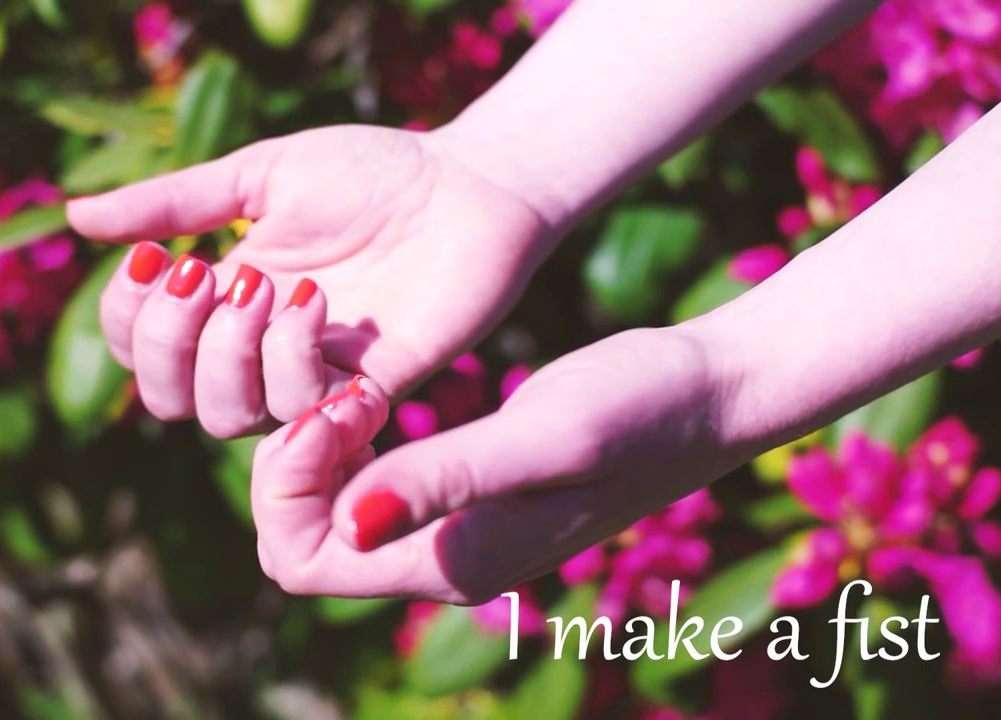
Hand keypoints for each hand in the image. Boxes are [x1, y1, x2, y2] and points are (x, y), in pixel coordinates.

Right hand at [67, 125, 552, 436]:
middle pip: (170, 398)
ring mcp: (311, 377)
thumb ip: (177, 203)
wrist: (469, 183)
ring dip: (235, 351)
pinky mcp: (368, 392)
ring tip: (280, 284)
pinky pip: (306, 415)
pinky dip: (294, 363)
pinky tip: (318, 305)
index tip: (159, 257)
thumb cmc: (372, 173)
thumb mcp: (261, 176)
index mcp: (222, 300)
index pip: (137, 347)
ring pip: (230, 418)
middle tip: (214, 273)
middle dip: (170, 341)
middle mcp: (257, 352)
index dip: (128, 317)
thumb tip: (74, 217)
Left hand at [250, 326, 740, 602]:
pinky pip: (365, 483)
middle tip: (348, 394)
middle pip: (302, 541)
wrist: (707, 393)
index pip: (302, 561)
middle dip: (295, 467)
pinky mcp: (460, 493)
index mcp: (452, 564)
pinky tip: (374, 394)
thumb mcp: (544, 438)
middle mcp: (440, 561)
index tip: (346, 406)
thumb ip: (449, 480)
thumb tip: (350, 525)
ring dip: (318, 450)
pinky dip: (347, 440)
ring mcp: (449, 530)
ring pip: (327, 512)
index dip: (293, 485)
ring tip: (362, 389)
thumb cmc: (638, 410)